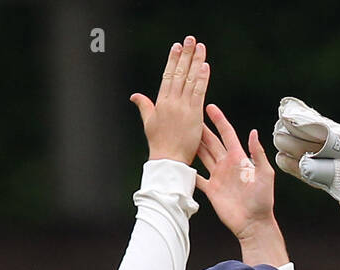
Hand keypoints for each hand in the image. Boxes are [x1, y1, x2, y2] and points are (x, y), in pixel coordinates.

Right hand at [130, 37, 209, 164]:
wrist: (168, 160)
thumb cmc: (159, 144)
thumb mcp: (149, 122)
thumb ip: (144, 106)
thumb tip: (135, 95)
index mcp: (161, 102)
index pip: (167, 75)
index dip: (173, 60)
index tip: (177, 47)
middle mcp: (172, 102)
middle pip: (179, 73)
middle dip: (185, 55)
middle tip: (190, 39)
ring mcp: (183, 107)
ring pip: (190, 79)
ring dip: (196, 61)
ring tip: (200, 47)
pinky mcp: (195, 115)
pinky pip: (199, 93)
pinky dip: (202, 79)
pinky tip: (205, 66)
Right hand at [195, 104, 285, 264]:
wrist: (253, 223)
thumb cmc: (262, 200)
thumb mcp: (265, 174)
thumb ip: (258, 154)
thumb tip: (253, 132)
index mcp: (239, 159)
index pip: (227, 134)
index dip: (219, 120)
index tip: (210, 107)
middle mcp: (227, 165)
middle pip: (211, 143)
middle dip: (201, 129)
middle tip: (189, 117)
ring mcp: (218, 177)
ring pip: (203, 156)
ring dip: (193, 146)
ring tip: (182, 134)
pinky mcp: (212, 190)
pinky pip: (197, 178)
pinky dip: (189, 171)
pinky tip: (180, 163)